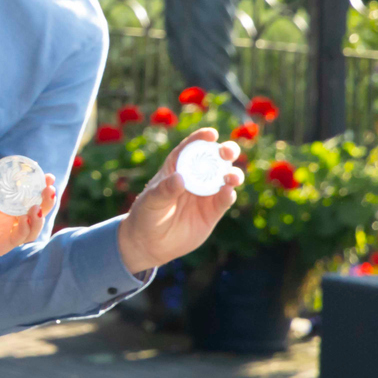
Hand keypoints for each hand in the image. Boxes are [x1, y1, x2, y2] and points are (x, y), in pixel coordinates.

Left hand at [0, 162, 55, 278]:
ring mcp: (1, 231)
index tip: (46, 174)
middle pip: (32, 207)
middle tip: (50, 187)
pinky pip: (18, 238)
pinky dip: (27, 229)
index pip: (22, 190)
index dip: (36, 183)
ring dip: (40, 215)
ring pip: (31, 225)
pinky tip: (30, 218)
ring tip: (39, 204)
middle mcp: (1, 215)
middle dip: (45, 198)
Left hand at [116, 128, 243, 274]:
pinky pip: (225, 199)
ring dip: (232, 173)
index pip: (190, 148)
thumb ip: (164, 190)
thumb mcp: (150, 202)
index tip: (211, 134)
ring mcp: (206, 193)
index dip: (201, 138)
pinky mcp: (213, 211)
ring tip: (231, 177)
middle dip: (224, 151)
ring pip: (225, 177)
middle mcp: (195, 177)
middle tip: (226, 152)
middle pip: (214, 159)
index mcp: (176, 167)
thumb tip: (180, 178)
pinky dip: (229, 194)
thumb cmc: (145, 216)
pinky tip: (228, 192)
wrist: (150, 244)